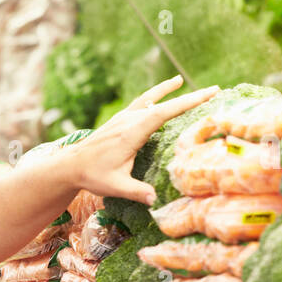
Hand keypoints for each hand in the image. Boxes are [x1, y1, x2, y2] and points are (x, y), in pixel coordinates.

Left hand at [56, 76, 219, 204]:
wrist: (69, 165)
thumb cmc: (92, 176)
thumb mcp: (115, 187)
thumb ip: (137, 192)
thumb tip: (155, 201)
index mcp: (131, 133)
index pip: (164, 112)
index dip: (187, 103)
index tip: (207, 94)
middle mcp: (128, 121)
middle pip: (162, 103)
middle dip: (188, 97)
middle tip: (212, 89)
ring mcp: (121, 119)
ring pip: (148, 99)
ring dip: (165, 90)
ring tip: (179, 80)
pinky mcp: (117, 121)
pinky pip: (138, 104)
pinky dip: (151, 97)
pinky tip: (156, 98)